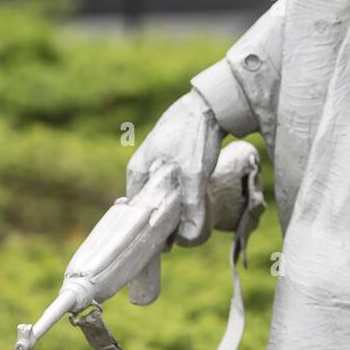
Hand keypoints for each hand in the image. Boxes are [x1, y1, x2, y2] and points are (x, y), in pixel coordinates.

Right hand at [126, 90, 222, 245]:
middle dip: (164, 221)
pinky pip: (173, 183)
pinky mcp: (173, 155)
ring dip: (175, 208)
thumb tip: (188, 239)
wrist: (212, 103)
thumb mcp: (194, 174)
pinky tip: (196, 200)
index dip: (150, 231)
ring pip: (163, 193)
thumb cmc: (195, 135)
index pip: (136, 211)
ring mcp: (158, 159)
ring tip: (191, 222)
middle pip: (149, 203)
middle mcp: (144, 166)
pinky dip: (182, 194)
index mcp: (138, 171)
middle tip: (181, 236)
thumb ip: (190, 207)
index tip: (165, 247)